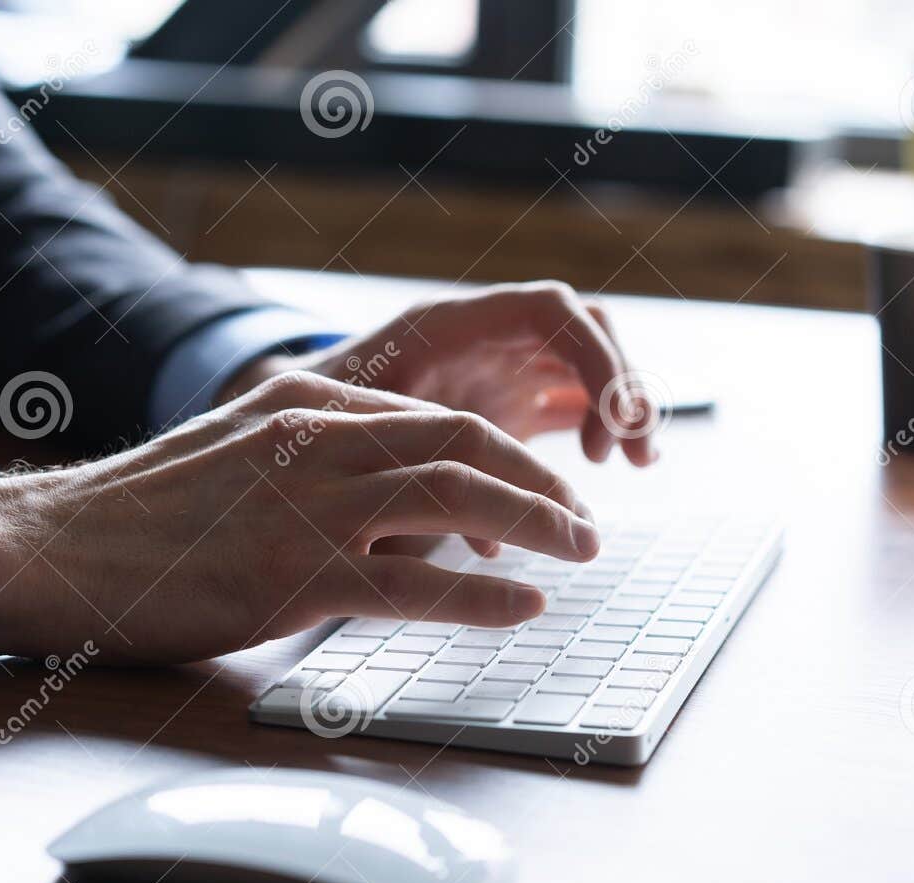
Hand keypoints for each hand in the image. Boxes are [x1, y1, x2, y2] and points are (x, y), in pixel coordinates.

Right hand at [0, 372, 598, 663]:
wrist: (53, 549)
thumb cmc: (139, 518)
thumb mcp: (234, 456)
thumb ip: (310, 462)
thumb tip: (383, 498)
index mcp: (304, 401)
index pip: (434, 415)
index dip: (504, 456)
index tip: (539, 488)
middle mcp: (316, 438)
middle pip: (465, 442)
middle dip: (540, 481)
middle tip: (583, 521)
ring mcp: (308, 504)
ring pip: (458, 495)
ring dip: (539, 526)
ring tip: (580, 553)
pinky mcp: (296, 575)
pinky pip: (419, 582)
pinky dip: (487, 595)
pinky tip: (524, 608)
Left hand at [227, 281, 659, 466]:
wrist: (281, 432)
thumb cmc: (309, 431)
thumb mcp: (358, 446)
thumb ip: (416, 483)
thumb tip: (487, 542)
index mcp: (447, 326)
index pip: (550, 309)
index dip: (594, 355)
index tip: (614, 416)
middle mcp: (483, 339)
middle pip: (585, 331)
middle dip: (622, 384)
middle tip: (632, 449)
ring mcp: (499, 368)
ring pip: (586, 366)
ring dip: (621, 408)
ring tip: (632, 463)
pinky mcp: (505, 406)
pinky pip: (572, 404)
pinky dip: (600, 431)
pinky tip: (609, 470)